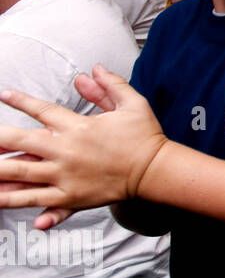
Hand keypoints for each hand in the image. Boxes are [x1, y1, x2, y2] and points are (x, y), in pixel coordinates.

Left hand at [0, 66, 167, 229]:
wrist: (156, 170)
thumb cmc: (145, 136)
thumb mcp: (132, 104)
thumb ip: (110, 86)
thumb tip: (92, 70)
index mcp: (78, 127)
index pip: (41, 109)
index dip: (19, 100)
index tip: (2, 94)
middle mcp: (66, 151)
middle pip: (22, 142)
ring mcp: (66, 176)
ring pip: (23, 175)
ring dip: (0, 174)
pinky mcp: (71, 197)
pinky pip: (43, 202)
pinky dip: (25, 206)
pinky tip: (9, 208)